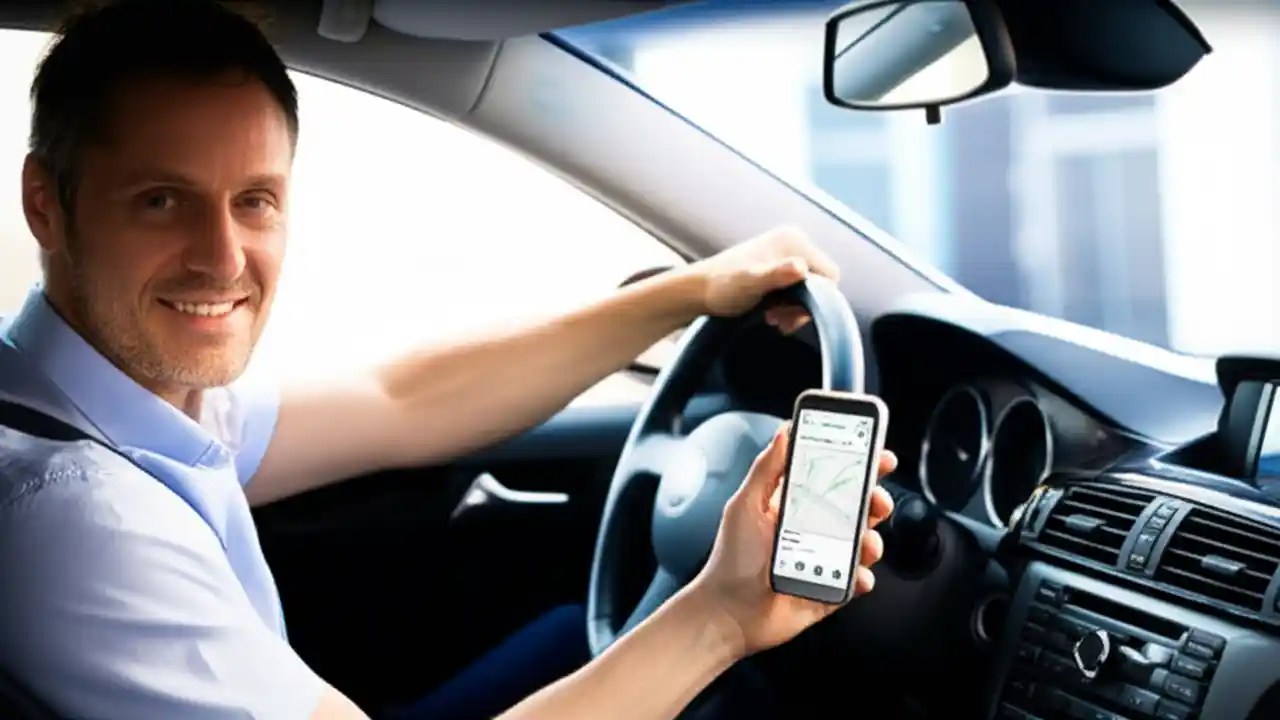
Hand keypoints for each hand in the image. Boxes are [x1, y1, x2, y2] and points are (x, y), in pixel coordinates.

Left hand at [687, 226, 838, 332]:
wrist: (698, 290)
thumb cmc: (722, 287)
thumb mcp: (750, 283)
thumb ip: (775, 274)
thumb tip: (800, 268)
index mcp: (794, 241)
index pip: (829, 275)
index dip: (817, 300)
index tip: (789, 315)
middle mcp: (793, 242)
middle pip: (820, 282)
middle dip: (803, 306)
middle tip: (778, 320)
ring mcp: (785, 253)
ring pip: (808, 288)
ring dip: (794, 308)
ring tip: (772, 319)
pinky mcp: (777, 266)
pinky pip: (796, 288)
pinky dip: (787, 304)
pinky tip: (770, 314)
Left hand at [688, 424, 895, 657]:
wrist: (727, 613)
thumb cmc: (730, 559)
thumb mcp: (745, 505)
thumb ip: (766, 469)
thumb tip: (784, 432)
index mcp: (796, 504)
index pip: (834, 478)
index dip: (859, 464)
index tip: (878, 453)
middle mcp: (815, 529)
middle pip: (859, 508)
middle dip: (876, 499)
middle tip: (877, 499)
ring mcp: (826, 559)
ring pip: (866, 543)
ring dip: (873, 540)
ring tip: (864, 543)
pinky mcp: (831, 588)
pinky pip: (859, 580)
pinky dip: (863, 577)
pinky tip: (854, 575)